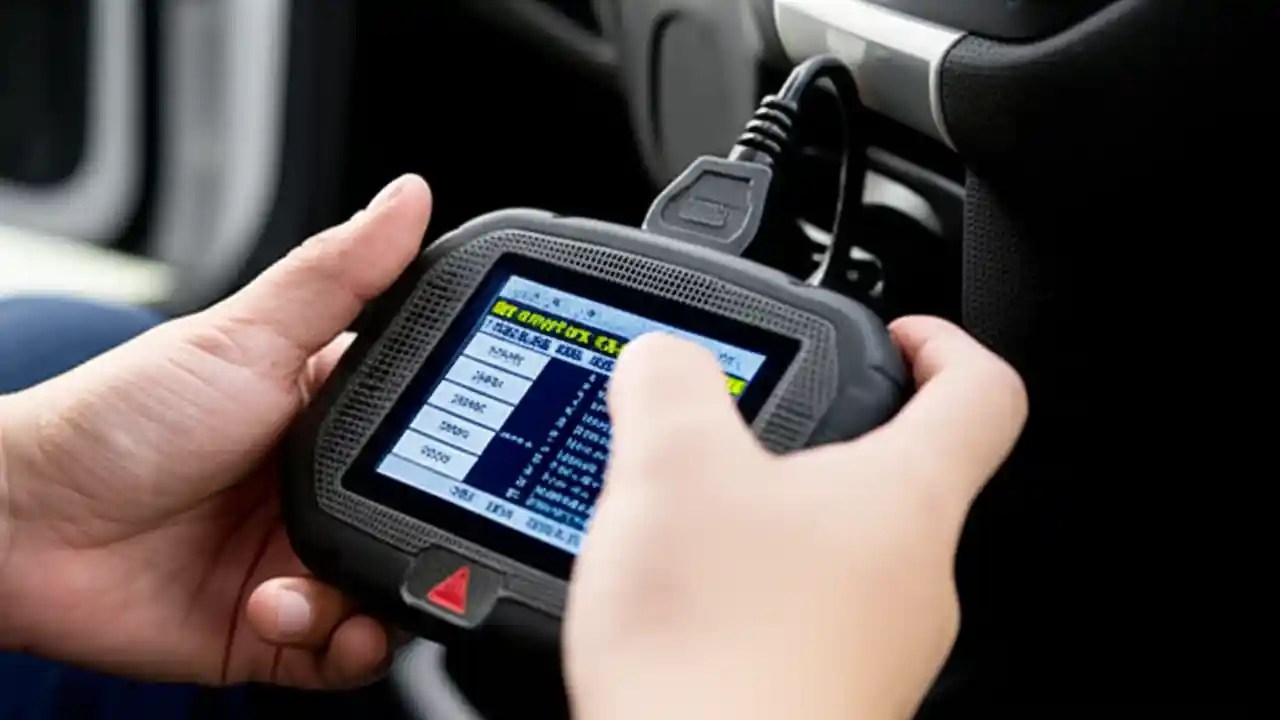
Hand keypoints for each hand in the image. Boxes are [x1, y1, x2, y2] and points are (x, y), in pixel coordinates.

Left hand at [0, 174, 431, 687]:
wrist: (19, 528)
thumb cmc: (119, 420)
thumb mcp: (246, 337)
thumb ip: (340, 274)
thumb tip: (411, 197)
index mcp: (331, 416)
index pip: (431, 430)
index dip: (463, 443)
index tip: (484, 450)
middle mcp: (324, 490)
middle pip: (423, 521)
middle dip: (428, 539)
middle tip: (402, 528)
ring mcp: (299, 559)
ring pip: (391, 596)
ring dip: (367, 601)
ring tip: (313, 580)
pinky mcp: (273, 629)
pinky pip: (340, 655)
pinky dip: (334, 647)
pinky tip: (287, 612)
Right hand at [564, 318, 1027, 719]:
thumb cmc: (722, 655)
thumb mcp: (671, 473)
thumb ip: (670, 387)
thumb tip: (663, 359)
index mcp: (904, 497)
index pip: (980, 392)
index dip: (944, 344)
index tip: (899, 333)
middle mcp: (913, 576)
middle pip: (899, 473)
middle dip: (822, 438)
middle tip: (750, 430)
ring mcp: (879, 646)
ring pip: (841, 550)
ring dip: (773, 519)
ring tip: (692, 517)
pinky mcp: (830, 693)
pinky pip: (804, 614)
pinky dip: (752, 588)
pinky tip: (684, 599)